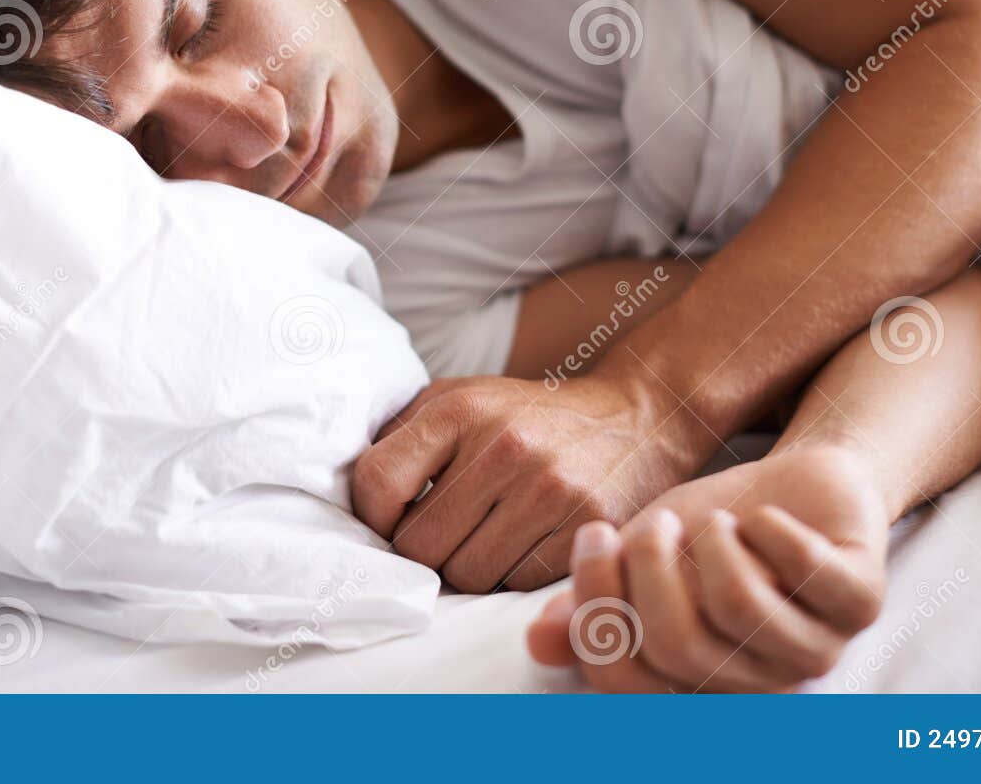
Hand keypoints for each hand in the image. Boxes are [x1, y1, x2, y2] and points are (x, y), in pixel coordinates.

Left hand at [351, 373, 713, 591]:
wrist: (637, 415)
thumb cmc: (529, 415)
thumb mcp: (462, 397)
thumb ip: (402, 434)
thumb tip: (343, 496)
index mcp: (460, 408)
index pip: (375, 485)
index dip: (373, 517)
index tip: (391, 521)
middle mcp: (503, 445)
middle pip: (419, 545)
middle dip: (422, 553)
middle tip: (442, 541)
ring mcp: (547, 487)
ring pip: (466, 575)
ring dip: (466, 571)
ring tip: (484, 543)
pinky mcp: (585, 526)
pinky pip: (516, 584)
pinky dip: (510, 577)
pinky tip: (522, 548)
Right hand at [526, 445, 887, 690]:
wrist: (801, 482)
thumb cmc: (717, 528)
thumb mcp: (645, 558)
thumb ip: (598, 599)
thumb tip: (541, 638)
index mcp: (698, 684)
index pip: (626, 680)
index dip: (598, 606)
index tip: (597, 534)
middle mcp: (757, 684)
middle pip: (677, 647)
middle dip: (649, 565)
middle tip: (658, 521)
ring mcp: (815, 649)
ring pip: (738, 610)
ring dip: (712, 543)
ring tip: (715, 520)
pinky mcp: (862, 604)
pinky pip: (806, 572)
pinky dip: (770, 529)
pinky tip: (764, 518)